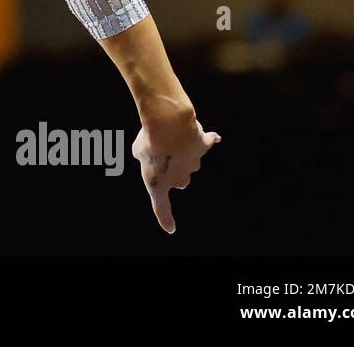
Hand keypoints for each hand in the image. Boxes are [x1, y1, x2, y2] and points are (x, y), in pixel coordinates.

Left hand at [131, 117, 220, 233]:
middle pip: (180, 180)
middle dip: (175, 171)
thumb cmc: (148, 139)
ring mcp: (195, 162)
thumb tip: (157, 149)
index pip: (161, 208)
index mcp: (159, 184)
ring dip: (181, 149)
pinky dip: (210, 140)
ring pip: (191, 159)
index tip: (170, 230)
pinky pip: (208, 143)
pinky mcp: (204, 145)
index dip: (165, 219)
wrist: (168, 125)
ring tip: (168, 132)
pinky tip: (215, 138)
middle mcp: (181, 178)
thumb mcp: (138, 149)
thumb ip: (147, 154)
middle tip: (163, 156)